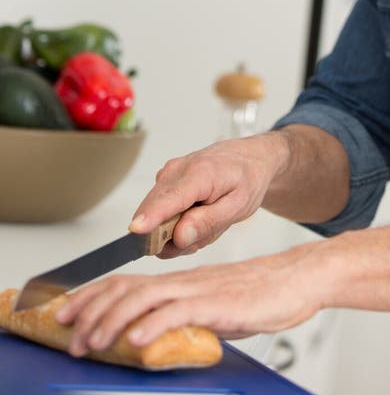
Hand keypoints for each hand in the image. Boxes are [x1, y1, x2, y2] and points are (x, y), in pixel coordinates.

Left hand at [55, 244, 326, 355]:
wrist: (297, 279)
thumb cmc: (260, 295)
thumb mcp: (213, 308)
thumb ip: (185, 319)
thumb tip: (155, 340)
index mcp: (180, 282)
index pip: (126, 283)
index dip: (92, 296)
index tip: (65, 312)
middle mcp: (184, 281)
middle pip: (127, 288)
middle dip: (91, 310)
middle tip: (68, 335)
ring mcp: (201, 290)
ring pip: (146, 298)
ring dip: (113, 320)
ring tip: (93, 341)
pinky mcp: (220, 304)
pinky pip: (180, 313)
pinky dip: (155, 325)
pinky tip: (138, 339)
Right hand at [129, 133, 289, 256]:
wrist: (249, 157)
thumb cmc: (247, 179)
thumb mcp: (239, 206)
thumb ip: (208, 222)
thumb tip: (178, 237)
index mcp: (200, 173)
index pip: (170, 198)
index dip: (151, 216)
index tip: (135, 230)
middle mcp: (177, 170)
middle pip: (156, 213)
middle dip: (175, 237)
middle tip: (207, 233)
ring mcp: (167, 174)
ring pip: (158, 217)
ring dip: (180, 230)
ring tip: (209, 219)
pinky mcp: (164, 180)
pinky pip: (162, 212)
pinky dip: (179, 222)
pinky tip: (199, 214)